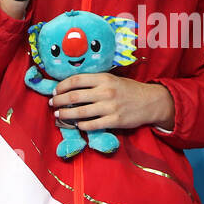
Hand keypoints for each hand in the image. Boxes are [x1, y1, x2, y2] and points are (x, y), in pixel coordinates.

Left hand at [50, 73, 174, 131]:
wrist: (150, 101)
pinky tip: (77, 124)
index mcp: (104, 78)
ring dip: (66, 115)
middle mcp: (105, 91)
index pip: (76, 80)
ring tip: (59, 115)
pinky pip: (92, 124)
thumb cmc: (129, 89)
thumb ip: (95, 82)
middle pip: (74, 97)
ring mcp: (110, 107)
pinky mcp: (115, 120)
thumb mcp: (113, 79)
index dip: (62, 86)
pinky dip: (82, 125)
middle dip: (59, 101)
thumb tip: (72, 87)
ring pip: (80, 112)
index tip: (55, 90)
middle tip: (53, 104)